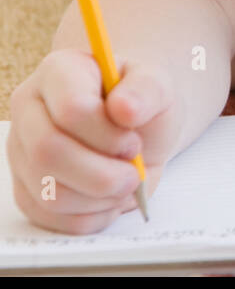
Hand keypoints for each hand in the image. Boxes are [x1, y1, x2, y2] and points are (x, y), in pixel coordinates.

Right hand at [7, 50, 178, 233]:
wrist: (139, 128)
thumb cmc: (143, 102)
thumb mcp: (159, 85)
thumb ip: (147, 90)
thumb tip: (124, 109)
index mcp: (60, 71)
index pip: (71, 108)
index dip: (107, 134)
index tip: (133, 141)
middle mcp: (30, 109)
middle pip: (48, 153)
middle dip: (101, 174)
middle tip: (133, 174)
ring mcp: (22, 151)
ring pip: (46, 191)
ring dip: (98, 197)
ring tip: (126, 183)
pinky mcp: (25, 188)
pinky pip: (48, 217)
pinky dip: (88, 216)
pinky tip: (109, 198)